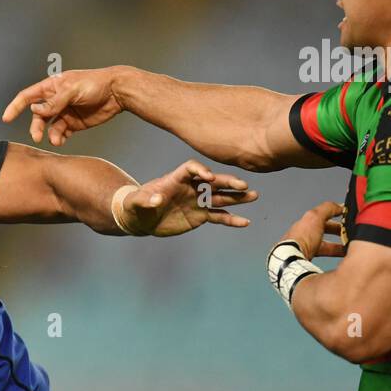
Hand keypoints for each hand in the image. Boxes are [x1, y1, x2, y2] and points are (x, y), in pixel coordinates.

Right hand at [3, 68, 125, 145]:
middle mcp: (55, 100)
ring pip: (48, 127)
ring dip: (49, 135)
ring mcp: (64, 112)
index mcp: (51, 87)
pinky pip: (61, 133)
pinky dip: (59, 138)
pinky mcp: (74, 123)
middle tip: (36, 137)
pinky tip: (62, 140)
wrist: (117, 92)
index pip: (28, 97)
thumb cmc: (95, 84)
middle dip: (35, 127)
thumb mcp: (72, 90)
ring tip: (56, 141)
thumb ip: (54, 102)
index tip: (5, 118)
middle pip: (37, 116)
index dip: (15, 107)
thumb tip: (35, 110)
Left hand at [115, 159, 257, 236]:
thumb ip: (146, 199)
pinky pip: (219, 216)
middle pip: (212, 181)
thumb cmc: (137, 205)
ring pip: (220, 197)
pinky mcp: (201, 215)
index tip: (209, 178)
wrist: (142, 219)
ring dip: (237, 197)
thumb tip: (157, 200)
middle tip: (243, 185)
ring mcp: (198, 201)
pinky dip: (231, 219)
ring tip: (253, 196)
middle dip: (227, 182)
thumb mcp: (136, 202)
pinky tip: (245, 222)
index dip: (200, 171)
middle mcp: (191, 187)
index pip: (191, 168)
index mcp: (176, 179)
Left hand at [281, 201, 346, 259]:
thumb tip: (338, 205)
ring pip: (326, 244)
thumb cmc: (301, 239)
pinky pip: (325, 254)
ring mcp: (306, 247)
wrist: (292, 259)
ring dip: (339, 244)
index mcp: (305, 222)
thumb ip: (327, 209)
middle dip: (339, 231)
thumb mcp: (316, 217)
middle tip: (351, 233)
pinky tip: (342, 255)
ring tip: (350, 246)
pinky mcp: (309, 258)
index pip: (323, 215)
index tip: (347, 216)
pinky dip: (335, 254)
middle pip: (325, 230)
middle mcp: (304, 234)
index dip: (335, 214)